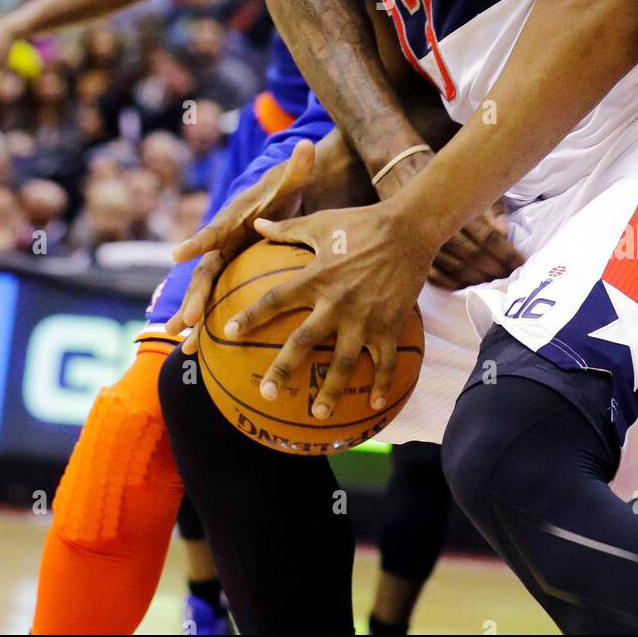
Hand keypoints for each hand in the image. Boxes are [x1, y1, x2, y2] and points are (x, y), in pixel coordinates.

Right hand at [168, 139, 314, 346]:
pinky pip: (218, 303)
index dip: (196, 242)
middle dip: (193, 299)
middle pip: (205, 274)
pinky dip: (208, 327)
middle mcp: (221, 243)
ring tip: (185, 349)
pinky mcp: (230, 276)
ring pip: (205, 294)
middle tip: (184, 324)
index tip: (178, 255)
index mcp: (232, 220)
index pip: (213, 231)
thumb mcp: (291, 180)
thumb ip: (297, 167)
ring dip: (193, 321)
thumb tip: (305, 147)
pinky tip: (201, 355)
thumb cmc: (284, 190)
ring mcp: (224, 262)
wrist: (279, 199)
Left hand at [219, 201, 433, 418]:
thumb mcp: (321, 223)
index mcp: (316, 278)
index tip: (228, 332)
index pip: (275, 300)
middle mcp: (336, 302)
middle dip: (283, 368)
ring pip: (343, 361)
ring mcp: (364, 317)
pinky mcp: (389, 325)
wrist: (409, 230)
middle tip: (266, 393)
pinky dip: (382, 384)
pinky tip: (375, 405)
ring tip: (318, 413)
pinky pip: (385, 361)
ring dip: (330, 389)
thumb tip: (256, 222)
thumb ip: (287, 229)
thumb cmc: (361, 223)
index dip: (251, 316)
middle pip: (304, 342)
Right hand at [372, 146, 524, 289]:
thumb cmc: (442, 178)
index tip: (519, 262)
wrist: (400, 170)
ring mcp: (423, 242)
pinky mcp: (411, 251)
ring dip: (476, 279)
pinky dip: (451, 283)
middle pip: (473, 256)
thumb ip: (489, 205)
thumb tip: (504, 230)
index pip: (487, 237)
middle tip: (510, 277)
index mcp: (455, 208)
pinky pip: (433, 275)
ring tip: (492, 283)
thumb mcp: (469, 182)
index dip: (505, 252)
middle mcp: (439, 227)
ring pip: (455, 269)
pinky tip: (464, 286)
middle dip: (495, 268)